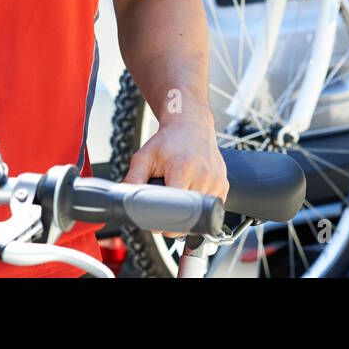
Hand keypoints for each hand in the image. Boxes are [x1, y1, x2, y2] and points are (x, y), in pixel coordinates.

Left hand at [122, 112, 229, 237]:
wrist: (190, 125)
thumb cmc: (167, 141)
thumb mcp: (144, 157)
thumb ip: (133, 179)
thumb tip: (125, 201)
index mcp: (182, 169)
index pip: (176, 209)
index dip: (165, 221)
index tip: (158, 222)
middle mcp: (203, 175)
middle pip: (189, 215)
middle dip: (176, 221)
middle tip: (166, 211)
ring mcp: (216, 180)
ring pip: (201, 214)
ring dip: (189, 213)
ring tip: (179, 196)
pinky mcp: (223, 184)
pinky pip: (212, 207)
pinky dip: (200, 206)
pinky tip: (192, 192)